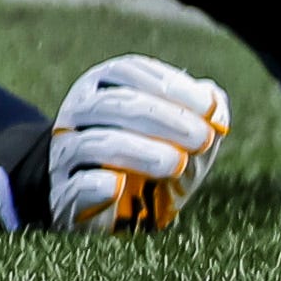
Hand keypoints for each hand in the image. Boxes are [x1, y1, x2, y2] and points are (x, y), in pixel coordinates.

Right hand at [49, 54, 229, 234]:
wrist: (105, 209)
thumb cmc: (147, 164)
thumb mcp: (178, 139)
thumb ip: (199, 118)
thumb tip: (216, 101)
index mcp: (101, 86)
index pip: (129, 72)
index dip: (171, 86)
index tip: (210, 110)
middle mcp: (78, 112)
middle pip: (114, 104)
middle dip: (164, 120)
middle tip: (202, 138)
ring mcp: (66, 153)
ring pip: (96, 143)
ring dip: (142, 151)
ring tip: (178, 163)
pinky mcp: (63, 195)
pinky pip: (77, 185)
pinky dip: (98, 184)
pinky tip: (119, 186)